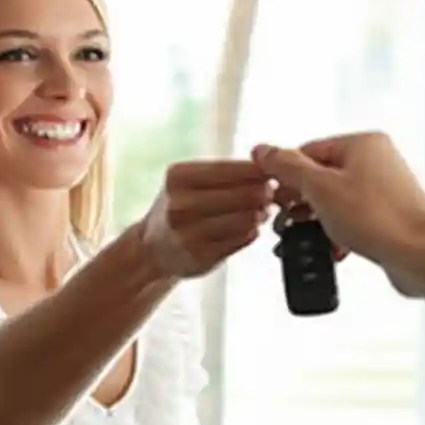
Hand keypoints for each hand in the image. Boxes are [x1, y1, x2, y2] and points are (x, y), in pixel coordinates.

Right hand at [137, 159, 272, 278]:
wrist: (153, 248)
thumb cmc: (180, 206)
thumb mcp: (190, 180)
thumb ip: (225, 173)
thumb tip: (269, 166)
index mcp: (178, 177)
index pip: (232, 170)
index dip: (259, 171)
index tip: (271, 172)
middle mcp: (181, 205)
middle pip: (245, 195)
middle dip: (265, 193)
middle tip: (271, 194)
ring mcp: (191, 234)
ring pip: (247, 219)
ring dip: (261, 214)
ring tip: (261, 211)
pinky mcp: (203, 257)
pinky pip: (243, 240)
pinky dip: (252, 232)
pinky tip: (249, 228)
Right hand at [251, 132, 424, 306]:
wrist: (419, 256)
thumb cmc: (379, 219)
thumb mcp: (320, 188)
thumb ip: (288, 167)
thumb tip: (265, 150)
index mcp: (364, 144)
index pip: (309, 150)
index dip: (287, 175)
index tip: (275, 197)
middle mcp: (378, 161)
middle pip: (323, 175)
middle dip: (301, 201)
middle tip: (287, 221)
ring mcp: (386, 190)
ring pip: (337, 200)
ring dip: (318, 220)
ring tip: (308, 237)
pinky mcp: (389, 216)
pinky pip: (354, 219)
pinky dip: (339, 232)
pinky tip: (332, 249)